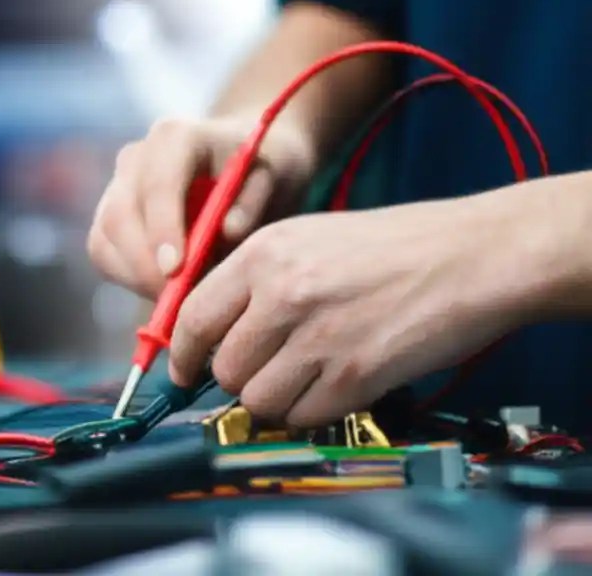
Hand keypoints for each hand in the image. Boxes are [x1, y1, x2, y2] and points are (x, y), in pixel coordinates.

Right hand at [88, 117, 316, 298]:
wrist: (242, 158)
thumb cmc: (262, 166)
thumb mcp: (273, 176)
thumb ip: (252, 201)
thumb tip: (226, 232)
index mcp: (176, 137)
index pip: (157, 184)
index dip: (162, 229)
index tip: (176, 271)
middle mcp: (135, 157)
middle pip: (120, 216)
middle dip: (144, 266)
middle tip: (179, 301)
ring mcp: (116, 186)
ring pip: (104, 239)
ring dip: (135, 277)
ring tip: (177, 298)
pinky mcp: (108, 215)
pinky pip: (103, 253)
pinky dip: (128, 278)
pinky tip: (163, 288)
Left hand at [168, 195, 531, 426]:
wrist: (473, 255)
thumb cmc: (395, 247)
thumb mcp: (309, 239)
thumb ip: (256, 282)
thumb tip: (214, 333)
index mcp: (264, 253)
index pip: (193, 319)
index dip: (182, 355)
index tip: (185, 372)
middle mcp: (282, 294)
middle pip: (224, 368)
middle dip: (239, 379)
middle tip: (267, 371)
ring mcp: (318, 337)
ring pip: (258, 400)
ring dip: (276, 400)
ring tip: (307, 377)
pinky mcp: (354, 376)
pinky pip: (304, 416)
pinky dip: (313, 412)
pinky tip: (337, 385)